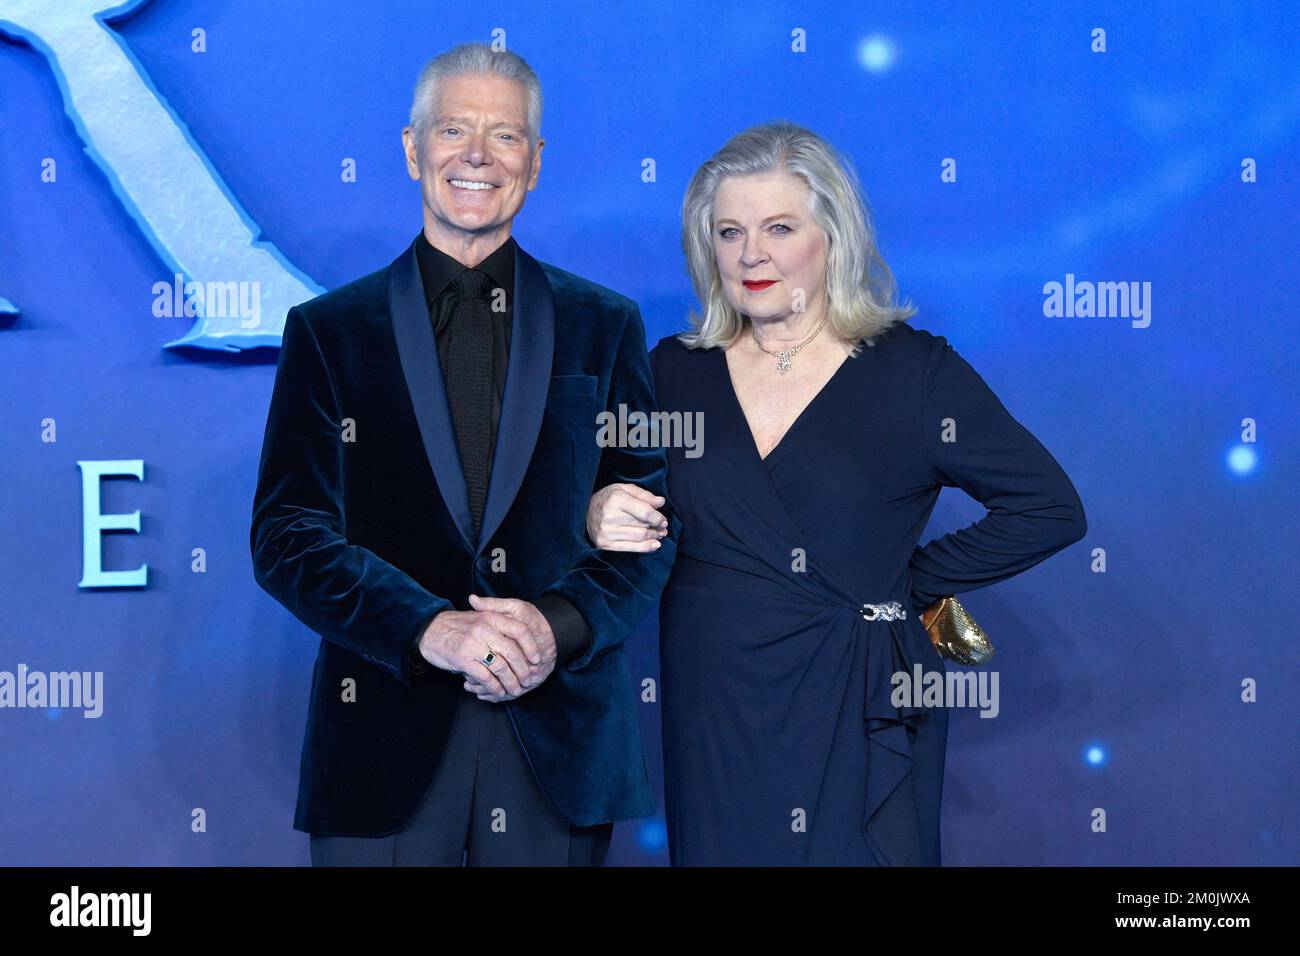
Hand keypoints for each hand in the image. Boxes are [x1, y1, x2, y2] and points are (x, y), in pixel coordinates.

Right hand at [416, 601, 547, 701]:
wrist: (430, 630)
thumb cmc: (458, 626)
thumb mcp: (480, 616)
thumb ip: (499, 622)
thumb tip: (522, 637)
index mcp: (491, 617)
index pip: (519, 630)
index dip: (531, 646)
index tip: (537, 658)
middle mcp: (484, 629)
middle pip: (512, 652)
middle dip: (523, 669)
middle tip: (528, 679)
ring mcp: (473, 645)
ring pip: (501, 667)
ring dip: (511, 682)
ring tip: (515, 690)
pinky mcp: (463, 659)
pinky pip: (485, 677)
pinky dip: (494, 687)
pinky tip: (498, 692)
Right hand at [586, 482, 667, 551]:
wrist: (584, 511)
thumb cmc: (608, 498)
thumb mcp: (624, 489)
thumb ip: (644, 495)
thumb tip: (661, 502)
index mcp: (616, 499)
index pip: (644, 512)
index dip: (658, 518)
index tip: (664, 521)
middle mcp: (609, 516)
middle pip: (642, 526)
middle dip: (656, 528)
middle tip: (663, 528)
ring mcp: (606, 532)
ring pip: (638, 537)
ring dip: (653, 537)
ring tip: (659, 535)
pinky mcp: (604, 544)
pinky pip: (630, 548)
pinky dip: (645, 548)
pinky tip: (654, 545)